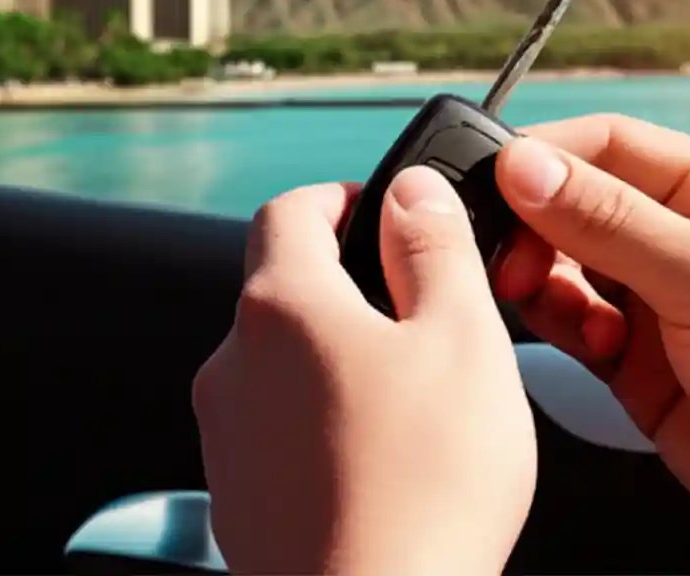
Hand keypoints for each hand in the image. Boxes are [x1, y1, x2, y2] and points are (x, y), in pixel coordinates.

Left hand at [193, 167, 535, 574]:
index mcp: (282, 308)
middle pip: (282, 288)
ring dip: (335, 357)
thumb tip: (413, 193)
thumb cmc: (424, 489)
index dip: (340, 198)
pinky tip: (379, 458)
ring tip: (408, 396)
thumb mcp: (461, 339)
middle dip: (346, 283)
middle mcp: (235, 366)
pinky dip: (321, 423)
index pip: (290, 210)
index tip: (383, 211)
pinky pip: (278, 430)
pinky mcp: (238, 497)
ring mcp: (228, 437)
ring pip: (282, 363)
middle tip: (417, 310)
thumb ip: (435, 248)